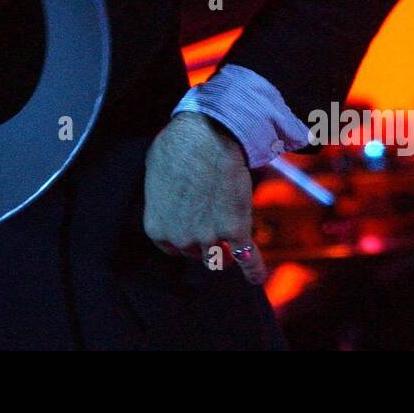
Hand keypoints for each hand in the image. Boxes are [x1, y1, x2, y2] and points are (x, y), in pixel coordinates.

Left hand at [142, 112, 266, 283]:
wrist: (206, 136)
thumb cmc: (177, 146)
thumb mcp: (157, 172)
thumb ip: (163, 194)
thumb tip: (169, 192)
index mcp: (157, 226)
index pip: (171, 247)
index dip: (183, 240)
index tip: (191, 233)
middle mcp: (180, 238)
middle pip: (194, 251)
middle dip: (202, 241)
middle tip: (211, 224)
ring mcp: (208, 236)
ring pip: (219, 256)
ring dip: (225, 251)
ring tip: (232, 252)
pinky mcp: (235, 230)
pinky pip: (247, 258)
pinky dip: (254, 269)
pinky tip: (256, 276)